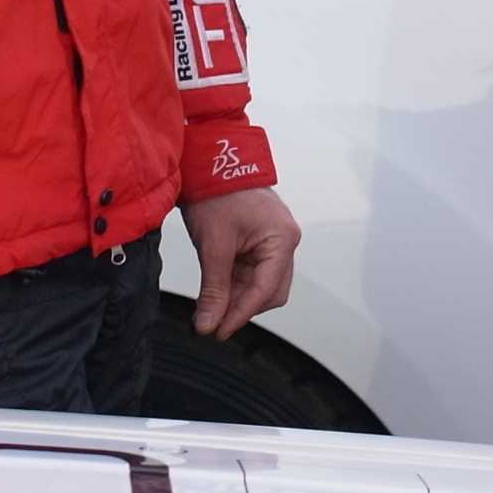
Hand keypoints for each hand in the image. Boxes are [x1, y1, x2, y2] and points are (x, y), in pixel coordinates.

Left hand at [180, 187, 298, 338]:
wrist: (209, 160)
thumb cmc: (216, 193)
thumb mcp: (213, 245)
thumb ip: (214, 289)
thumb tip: (208, 325)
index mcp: (282, 240)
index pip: (265, 290)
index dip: (240, 315)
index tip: (217, 332)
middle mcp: (285, 242)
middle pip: (269, 292)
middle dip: (241, 309)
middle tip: (212, 324)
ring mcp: (273, 241)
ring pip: (260, 284)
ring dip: (236, 298)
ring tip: (208, 309)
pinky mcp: (259, 241)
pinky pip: (251, 272)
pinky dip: (234, 285)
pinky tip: (214, 293)